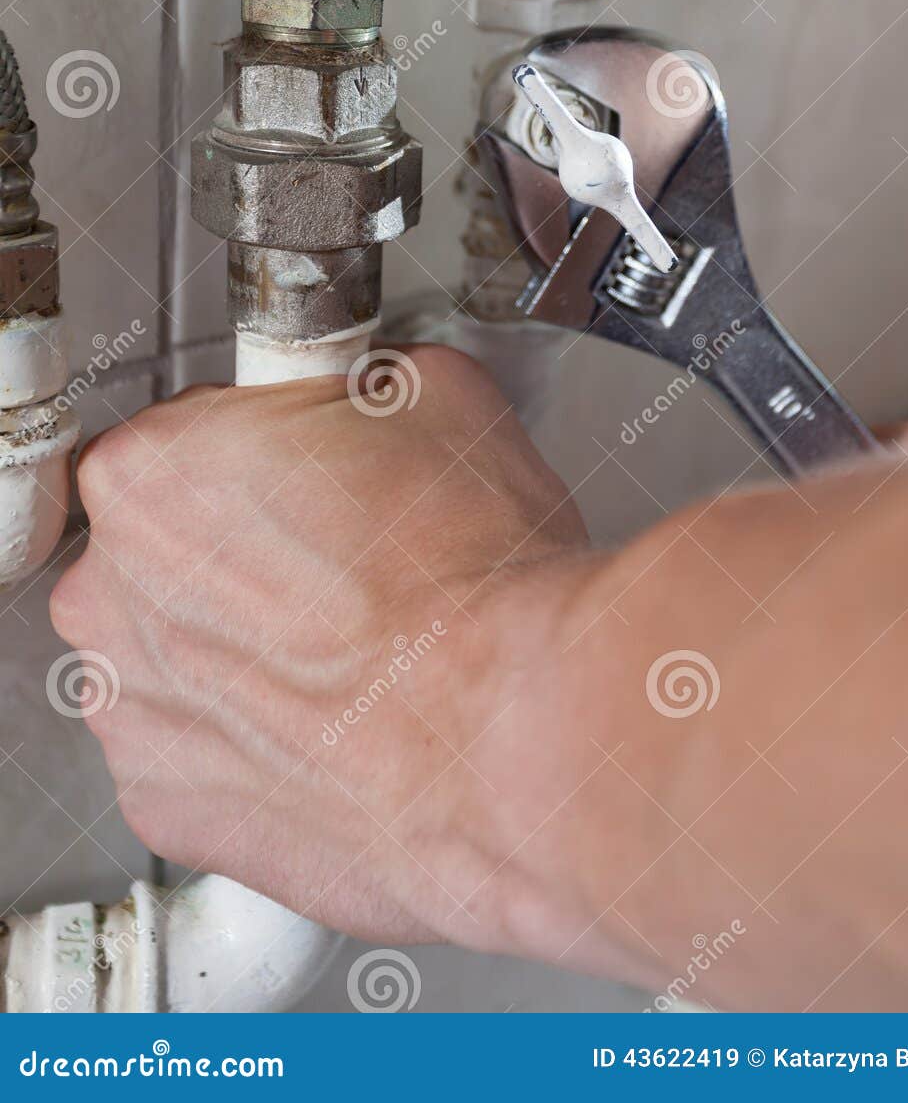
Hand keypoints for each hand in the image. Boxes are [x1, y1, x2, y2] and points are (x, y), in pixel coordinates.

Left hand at [49, 347, 593, 954]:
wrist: (514, 730)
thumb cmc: (469, 579)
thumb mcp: (435, 393)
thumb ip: (358, 386)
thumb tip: (371, 393)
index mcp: (150, 472)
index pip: (180, 436)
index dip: (259, 450)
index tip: (307, 472)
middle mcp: (109, 594)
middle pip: (161, 550)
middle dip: (240, 552)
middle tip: (343, 561)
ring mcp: (131, 710)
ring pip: (173, 656)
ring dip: (239, 650)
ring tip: (347, 649)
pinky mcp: (168, 804)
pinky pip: (194, 751)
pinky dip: (250, 742)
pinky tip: (332, 722)